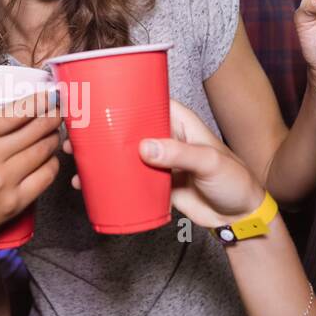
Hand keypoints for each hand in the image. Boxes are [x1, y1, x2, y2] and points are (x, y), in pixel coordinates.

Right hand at [0, 86, 61, 257]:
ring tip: (55, 130)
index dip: (36, 101)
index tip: (48, 94)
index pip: (10, 113)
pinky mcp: (14, 203)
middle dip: (51, 116)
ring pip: (42, 150)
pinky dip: (52, 163)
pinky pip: (45, 176)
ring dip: (54, 137)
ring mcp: (2, 182)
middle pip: (32, 129)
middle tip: (58, 109)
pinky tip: (51, 157)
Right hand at [63, 98, 260, 226]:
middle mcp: (166, 137)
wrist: (240, 218)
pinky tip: (90, 184)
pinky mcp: (156, 184)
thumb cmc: (234, 180)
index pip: (147, 102)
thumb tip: (143, 148)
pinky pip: (128, 179)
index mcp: (180, 122)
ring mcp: (159, 162)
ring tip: (77, 159)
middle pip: (128, 128)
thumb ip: (179, 154)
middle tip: (75, 135)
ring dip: (101, 156)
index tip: (95, 99)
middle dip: (101, 130)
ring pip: (124, 154)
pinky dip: (110, 180)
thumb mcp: (209, 162)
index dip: (122, 98)